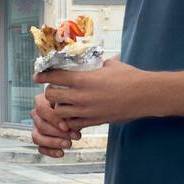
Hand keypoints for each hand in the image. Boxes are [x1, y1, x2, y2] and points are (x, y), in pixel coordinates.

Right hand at [30, 92, 80, 157]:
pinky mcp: (41, 139)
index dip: (53, 119)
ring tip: (69, 144)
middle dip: (58, 133)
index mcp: (41, 101)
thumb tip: (67, 121)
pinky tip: (61, 153)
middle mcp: (36, 114)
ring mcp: (36, 127)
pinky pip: (40, 148)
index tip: (66, 127)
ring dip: (53, 143)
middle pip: (40, 125)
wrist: (79, 113)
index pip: (41, 110)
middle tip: (75, 136)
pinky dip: (50, 152)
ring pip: (37, 137)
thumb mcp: (72, 103)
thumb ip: (67, 109)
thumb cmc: (75, 105)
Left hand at [34, 58, 160, 126]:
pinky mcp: (95, 121)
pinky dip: (70, 121)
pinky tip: (73, 116)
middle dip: (49, 93)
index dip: (43, 76)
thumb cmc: (131, 77)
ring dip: (58, 108)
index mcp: (83, 79)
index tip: (36, 76)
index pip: (54, 77)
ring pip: (59, 112)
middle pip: (51, 96)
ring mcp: (87, 111)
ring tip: (62, 104)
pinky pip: (73, 124)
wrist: (146, 96)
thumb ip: (100, 63)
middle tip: (52, 90)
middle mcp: (81, 96)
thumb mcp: (112, 65)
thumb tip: (99, 58)